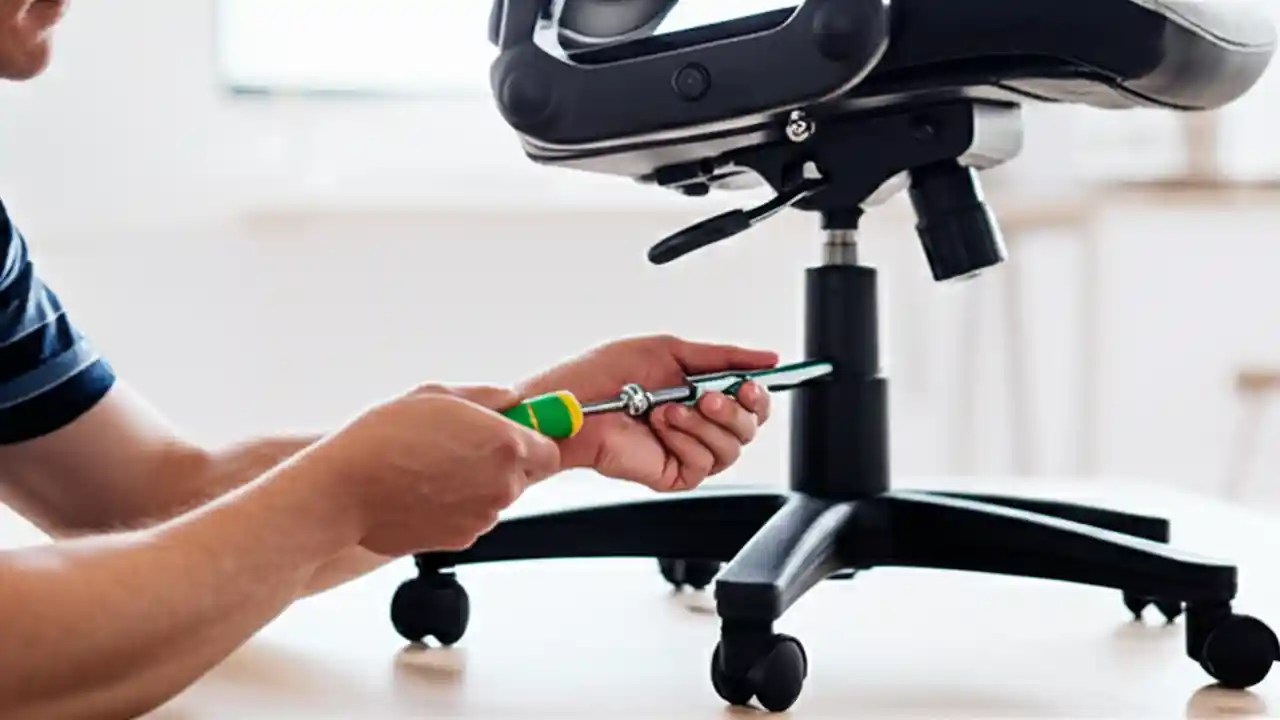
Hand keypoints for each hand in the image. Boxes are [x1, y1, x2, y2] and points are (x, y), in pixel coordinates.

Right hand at [312, 385, 560, 557]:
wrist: (342, 492)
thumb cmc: (383, 438)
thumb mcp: (436, 395)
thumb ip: (486, 397)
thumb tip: (511, 400)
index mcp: (505, 445)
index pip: (550, 450)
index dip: (532, 440)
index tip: (515, 433)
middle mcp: (502, 485)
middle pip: (522, 475)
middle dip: (499, 462)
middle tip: (458, 447)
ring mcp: (482, 517)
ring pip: (493, 498)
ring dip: (473, 485)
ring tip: (428, 468)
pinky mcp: (460, 541)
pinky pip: (469, 519)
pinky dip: (453, 507)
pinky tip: (420, 491)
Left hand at [518, 335, 777, 491]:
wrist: (575, 401)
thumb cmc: (608, 374)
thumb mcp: (671, 350)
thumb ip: (723, 357)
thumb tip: (768, 358)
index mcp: (702, 394)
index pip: (751, 403)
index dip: (758, 396)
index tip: (751, 385)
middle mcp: (699, 424)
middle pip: (749, 428)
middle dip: (733, 410)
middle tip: (705, 396)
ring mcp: (687, 450)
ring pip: (731, 448)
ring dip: (703, 424)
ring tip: (668, 409)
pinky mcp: (674, 473)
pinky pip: (703, 463)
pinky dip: (686, 440)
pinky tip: (661, 427)